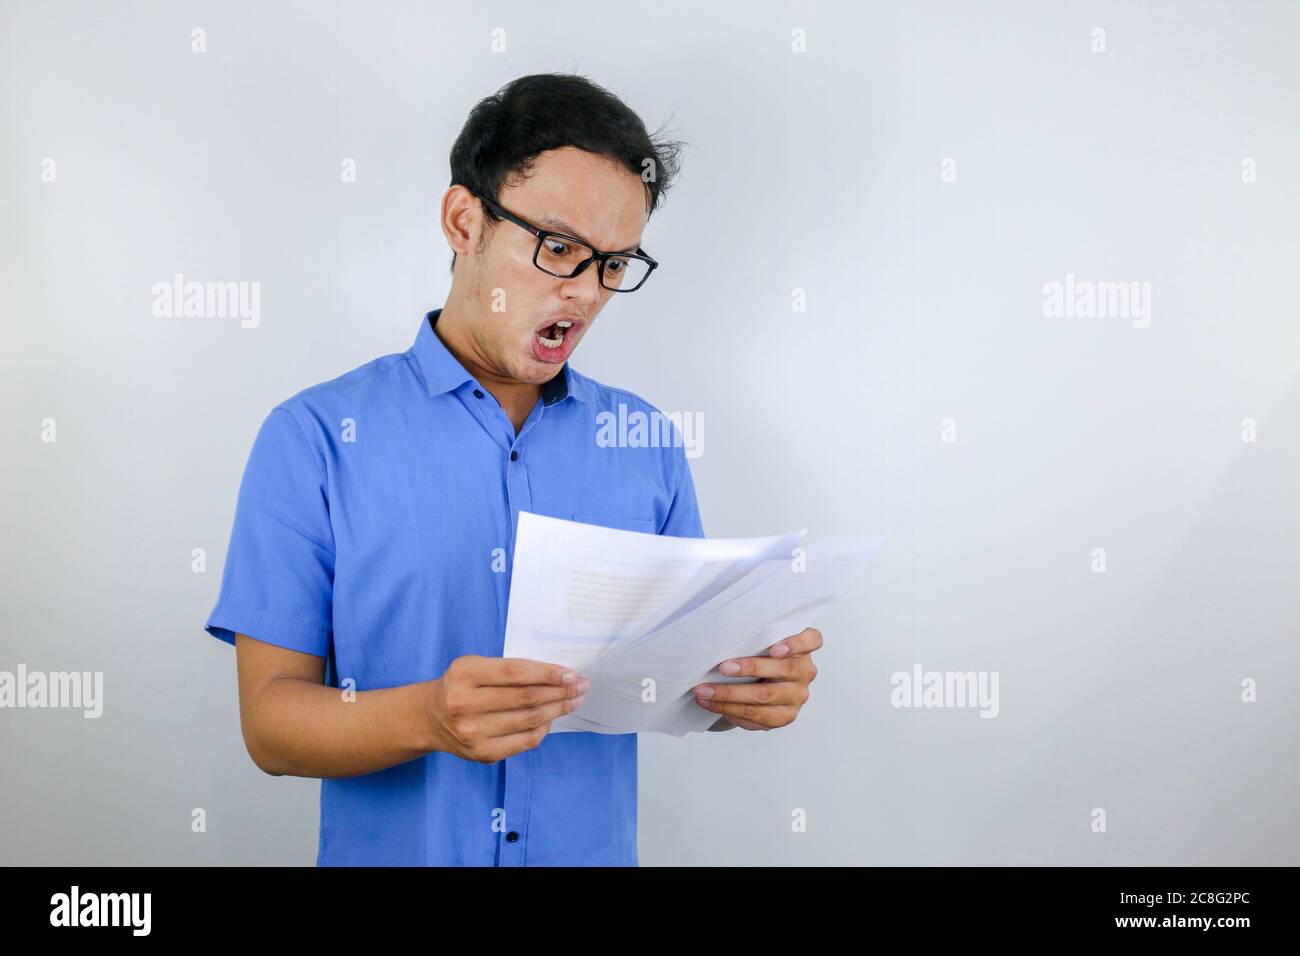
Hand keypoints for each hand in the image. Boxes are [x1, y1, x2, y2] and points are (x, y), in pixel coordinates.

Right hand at [426, 656, 588, 762]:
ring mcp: (473, 733)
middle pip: (526, 698)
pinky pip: (524, 741)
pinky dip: (543, 729)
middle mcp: (464, 704)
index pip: (515, 673)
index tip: (571, 673)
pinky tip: (553, 718)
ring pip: (529, 721)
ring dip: (558, 710)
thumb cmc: (462, 685)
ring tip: (575, 700)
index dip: (548, 674)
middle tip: (582, 686)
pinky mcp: (482, 754)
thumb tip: (558, 675)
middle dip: (561, 691)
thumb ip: (509, 669)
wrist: (430, 718)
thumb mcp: (475, 666)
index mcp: (464, 674)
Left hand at [693, 627, 821, 730]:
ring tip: (705, 692)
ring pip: (765, 697)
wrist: (761, 683)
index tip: (774, 649)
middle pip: (782, 670)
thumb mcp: (762, 643)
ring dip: (730, 695)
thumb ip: (756, 638)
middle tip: (721, 668)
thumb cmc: (759, 656)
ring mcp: (798, 696)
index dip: (795, 644)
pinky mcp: (786, 716)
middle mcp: (805, 672)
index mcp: (804, 648)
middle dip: (748, 669)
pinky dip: (733, 711)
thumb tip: (723, 637)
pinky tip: (715, 705)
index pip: (812, 640)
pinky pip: (759, 717)